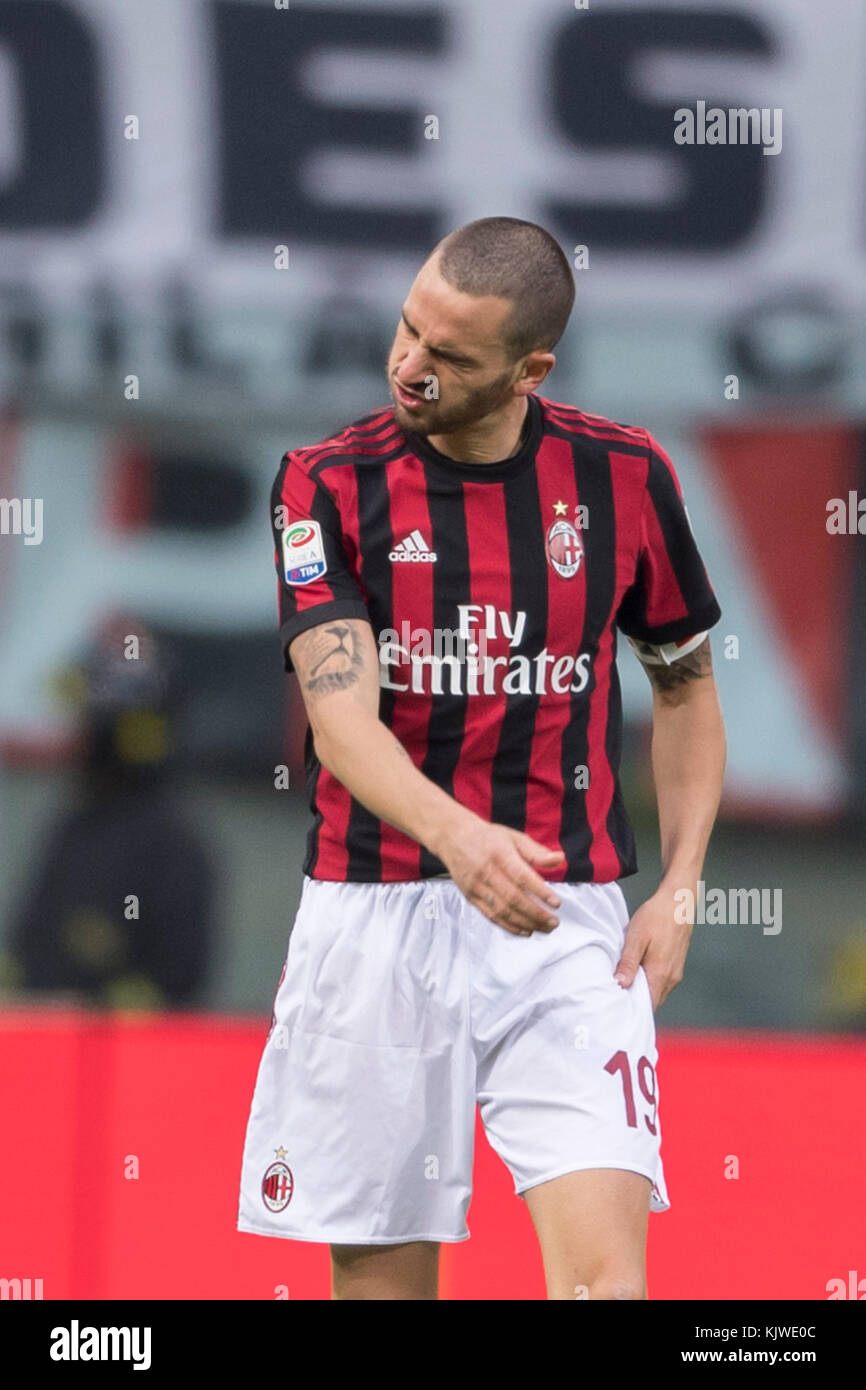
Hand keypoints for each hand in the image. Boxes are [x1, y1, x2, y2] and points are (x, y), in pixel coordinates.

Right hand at [435, 814, 564, 936]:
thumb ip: (537, 852)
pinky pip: (491, 915)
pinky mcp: (471, 897)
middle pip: (513, 898)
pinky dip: (509, 926)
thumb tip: (560, 859)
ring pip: (502, 910)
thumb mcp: (514, 837)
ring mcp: (477, 886)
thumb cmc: (489, 837)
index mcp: (500, 854)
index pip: (522, 876)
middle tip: (554, 922)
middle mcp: (487, 871)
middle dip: (536, 913)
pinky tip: (525, 930)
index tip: (556, 903)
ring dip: (525, 923)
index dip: (540, 891)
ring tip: (544, 928)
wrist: (454, 838)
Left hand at [613, 884, 693, 1008]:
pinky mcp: (676, 967)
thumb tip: (620, 985)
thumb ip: (629, 963)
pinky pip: (661, 984)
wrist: (678, 902)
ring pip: (656, 993)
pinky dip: (648, 984)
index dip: (630, 1010)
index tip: (614, 1009)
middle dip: (634, 1004)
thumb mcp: (636, 937)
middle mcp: (671, 979)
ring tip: (622, 988)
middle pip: (651, 1002)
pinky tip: (635, 975)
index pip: (646, 1006)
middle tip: (613, 1000)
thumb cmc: (656, 917)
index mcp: (660, 974)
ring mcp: (675, 974)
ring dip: (641, 993)